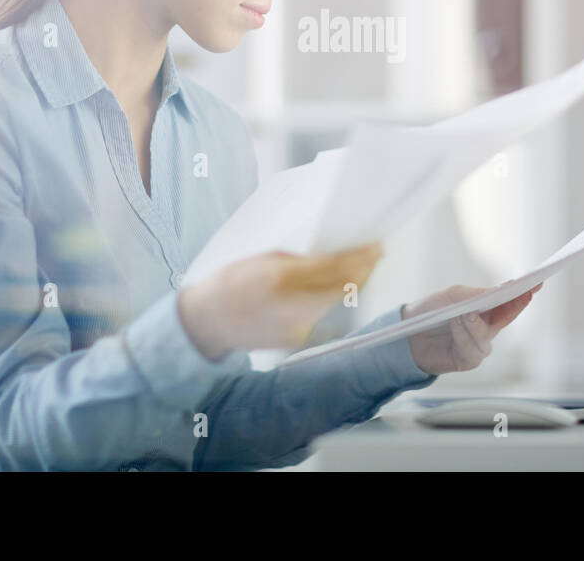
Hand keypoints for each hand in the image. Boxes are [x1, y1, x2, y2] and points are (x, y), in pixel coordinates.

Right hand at [178, 243, 382, 359]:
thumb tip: (333, 252)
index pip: (333, 267)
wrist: (208, 321)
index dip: (360, 256)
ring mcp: (295, 326)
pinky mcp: (296, 338)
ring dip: (350, 283)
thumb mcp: (263, 260)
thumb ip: (299, 258)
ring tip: (359, 267)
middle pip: (343, 287)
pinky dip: (329, 299)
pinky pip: (321, 314)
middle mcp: (290, 305)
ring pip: (335, 301)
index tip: (375, 246)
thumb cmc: (230, 284)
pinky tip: (332, 287)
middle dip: (363, 270)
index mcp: (279, 277)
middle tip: (375, 255)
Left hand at [403, 282, 542, 375]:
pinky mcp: (468, 360)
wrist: (407, 334)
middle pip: (507, 317)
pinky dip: (462, 337)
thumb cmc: (431, 311)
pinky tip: (454, 329)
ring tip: (460, 316)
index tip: (536, 283)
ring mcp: (479, 345)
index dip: (524, 293)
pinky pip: (473, 350)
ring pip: (487, 336)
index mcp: (485, 309)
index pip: (509, 302)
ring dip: (473, 324)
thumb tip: (502, 291)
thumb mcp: (454, 296)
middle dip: (514, 305)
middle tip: (519, 293)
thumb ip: (478, 295)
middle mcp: (486, 327)